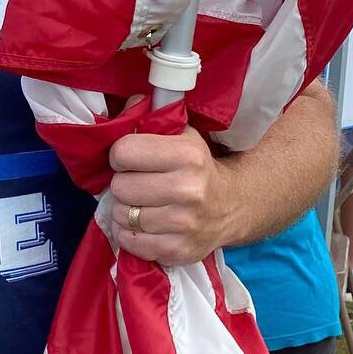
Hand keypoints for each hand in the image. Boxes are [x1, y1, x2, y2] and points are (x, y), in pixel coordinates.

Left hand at [107, 124, 235, 266]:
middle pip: (120, 187)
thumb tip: (125, 103)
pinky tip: (142, 224)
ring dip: (125, 210)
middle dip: (123, 184)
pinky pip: (130, 242)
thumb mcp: (181, 135)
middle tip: (136, 183)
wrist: (232, 206)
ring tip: (140, 204)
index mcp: (187, 156)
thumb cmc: (196, 166)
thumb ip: (151, 119)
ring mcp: (184, 224)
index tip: (130, 159)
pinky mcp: (178, 251)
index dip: (120, 155)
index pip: (123, 152)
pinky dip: (129, 233)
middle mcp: (188, 190)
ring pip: (122, 215)